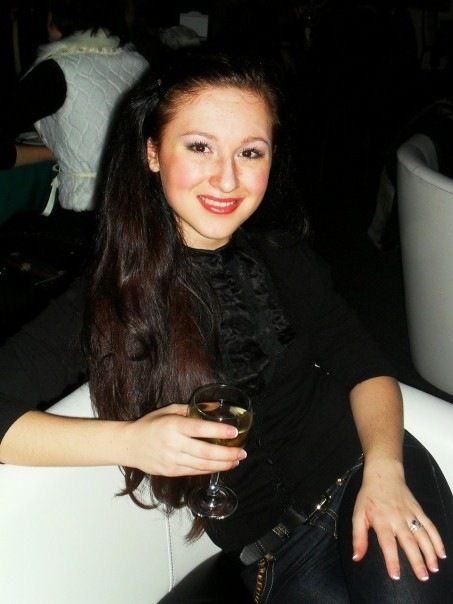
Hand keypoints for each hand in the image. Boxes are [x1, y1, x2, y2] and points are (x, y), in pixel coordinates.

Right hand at [120, 404, 246, 476]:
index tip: (234, 432)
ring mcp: (172, 460)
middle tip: (242, 452)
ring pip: (203, 466)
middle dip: (227, 454)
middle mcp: (173, 444)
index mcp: (173, 426)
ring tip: (236, 460)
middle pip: (206, 453)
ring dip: (223, 464)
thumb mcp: (169, 410)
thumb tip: (215, 408)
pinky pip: (194, 472)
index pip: (200, 429)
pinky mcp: (171, 472)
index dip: (219, 432)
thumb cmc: (150, 424)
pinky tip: (221, 466)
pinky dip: (210, 470)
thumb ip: (191, 410)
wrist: (130, 445)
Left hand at [352, 459, 446, 580]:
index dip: (392, 560)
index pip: (387, 543)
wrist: (383, 474)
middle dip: (416, 560)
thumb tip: (356, 557)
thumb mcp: (357, 514)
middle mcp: (397, 518)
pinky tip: (441, 553)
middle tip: (423, 577)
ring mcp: (410, 514)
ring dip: (429, 552)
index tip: (396, 576)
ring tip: (433, 569)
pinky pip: (430, 525)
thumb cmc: (368, 496)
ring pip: (422, 535)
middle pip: (408, 541)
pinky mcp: (418, 510)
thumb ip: (358, 537)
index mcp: (381, 520)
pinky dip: (437, 539)